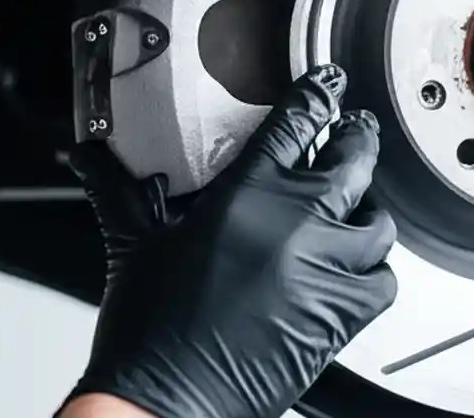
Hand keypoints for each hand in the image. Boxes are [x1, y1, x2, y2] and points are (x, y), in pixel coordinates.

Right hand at [65, 65, 397, 417]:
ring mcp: (324, 268)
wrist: (165, 401)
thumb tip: (90, 157)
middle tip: (355, 134)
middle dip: (357, 139)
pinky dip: (374, 271)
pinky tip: (354, 269)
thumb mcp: (136, 244)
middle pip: (354, 159)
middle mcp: (295, 223)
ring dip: (368, 213)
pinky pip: (384, 279)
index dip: (321, 95)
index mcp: (246, 194)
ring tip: (353, 212)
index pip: (298, 120)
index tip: (331, 86)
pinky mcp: (341, 314)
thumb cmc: (150, 331)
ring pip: (378, 221)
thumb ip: (121, 190)